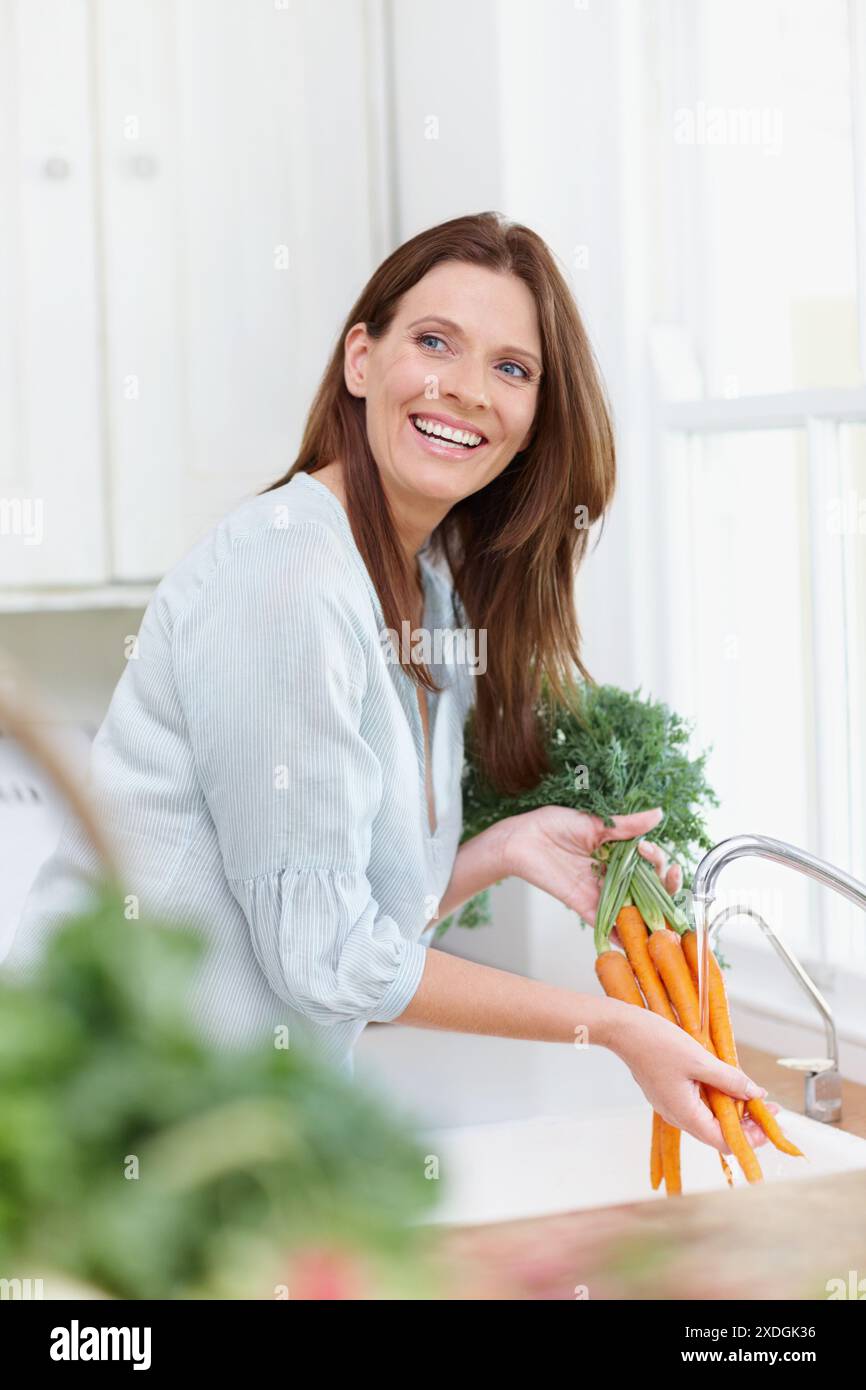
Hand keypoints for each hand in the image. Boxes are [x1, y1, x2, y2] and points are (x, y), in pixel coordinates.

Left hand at [500, 805, 681, 927]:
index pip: (651, 862)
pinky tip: (635, 939)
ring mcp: (602, 891)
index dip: (658, 860)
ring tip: (664, 911)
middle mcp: (615, 873)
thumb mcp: (595, 821)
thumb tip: (658, 814)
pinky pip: (607, 924)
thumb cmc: (555, 824)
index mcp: (619, 852)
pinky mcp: (586, 905)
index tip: (647, 848)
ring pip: (634, 907)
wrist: (523, 839)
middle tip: (668, 876)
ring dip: (652, 913)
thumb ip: (627, 825)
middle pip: (651, 887)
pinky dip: (621, 934)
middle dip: (667, 885)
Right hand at [604, 1000, 777, 1151]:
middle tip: (766, 1107)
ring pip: (708, 1118)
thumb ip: (729, 1079)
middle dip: (745, 1123)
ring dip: (731, 1109)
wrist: (622, 1029)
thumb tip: (755, 1093)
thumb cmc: (655, 1042)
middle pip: (718, 1132)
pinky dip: (716, 1099)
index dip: (751, 1137)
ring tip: (750, 1093)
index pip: (725, 1141)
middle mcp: (677, 1115)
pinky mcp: (667, 1092)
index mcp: (685, 1113)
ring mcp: (670, 1104)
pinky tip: (726, 1083)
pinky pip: (696, 1104)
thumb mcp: (699, 1059)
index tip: (769, 1124)